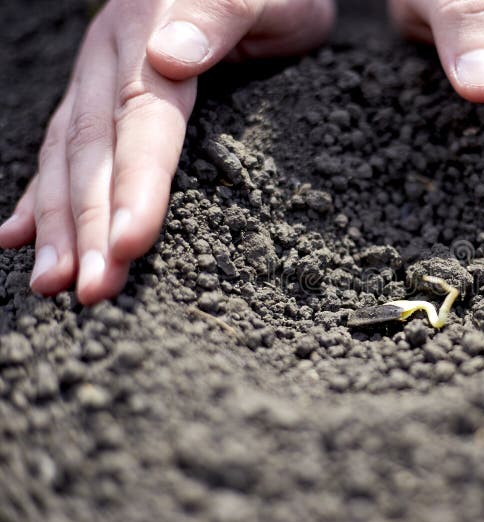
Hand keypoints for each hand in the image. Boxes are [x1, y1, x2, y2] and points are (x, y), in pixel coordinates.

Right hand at [0, 0, 333, 304]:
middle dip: (92, 225)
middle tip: (94, 292)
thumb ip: (217, 17)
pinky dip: (44, 196)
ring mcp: (100, 79)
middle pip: (96, 150)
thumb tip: (170, 59)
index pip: (141, 121)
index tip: (131, 243)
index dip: (135, 184)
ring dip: (62, 225)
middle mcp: (113, 59)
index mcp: (150, 33)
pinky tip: (26, 237)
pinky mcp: (102, 97)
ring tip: (54, 286)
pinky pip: (64, 149)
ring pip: (70, 158)